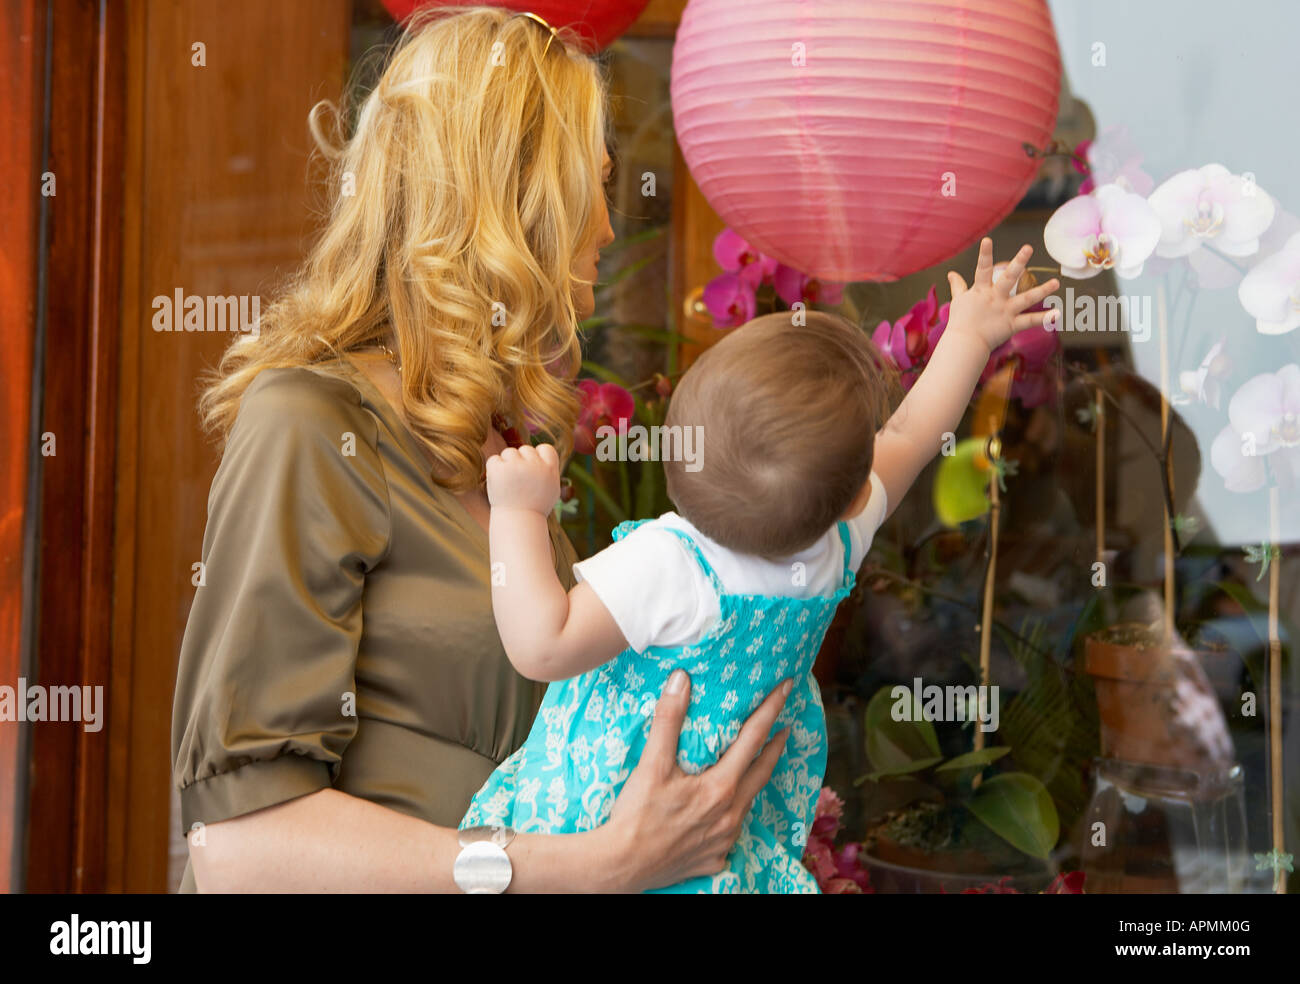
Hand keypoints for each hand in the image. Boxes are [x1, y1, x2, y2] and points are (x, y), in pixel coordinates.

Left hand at [484, 443, 559, 513]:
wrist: (518, 523)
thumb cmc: (535, 507)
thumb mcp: (550, 489)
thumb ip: (548, 469)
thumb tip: (540, 450)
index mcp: (550, 469)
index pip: (545, 448)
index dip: (538, 456)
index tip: (533, 470)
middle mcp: (535, 465)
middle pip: (525, 449)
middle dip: (521, 462)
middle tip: (519, 482)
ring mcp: (516, 466)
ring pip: (509, 452)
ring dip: (507, 464)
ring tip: (509, 484)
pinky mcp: (499, 470)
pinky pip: (494, 459)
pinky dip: (494, 469)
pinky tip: (499, 483)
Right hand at [599, 671, 792, 892]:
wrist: (621, 866)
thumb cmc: (636, 814)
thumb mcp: (652, 764)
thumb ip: (669, 720)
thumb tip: (681, 680)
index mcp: (720, 787)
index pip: (754, 739)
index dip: (771, 711)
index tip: (786, 689)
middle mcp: (731, 815)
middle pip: (762, 772)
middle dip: (775, 747)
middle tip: (785, 728)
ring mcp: (725, 841)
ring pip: (748, 803)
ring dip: (754, 780)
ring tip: (755, 765)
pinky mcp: (715, 859)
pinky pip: (731, 832)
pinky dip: (733, 814)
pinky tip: (725, 810)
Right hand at [946, 238, 1059, 352]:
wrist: (964, 344)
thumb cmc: (960, 321)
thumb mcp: (958, 300)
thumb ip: (958, 285)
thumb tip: (951, 273)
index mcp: (981, 290)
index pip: (982, 269)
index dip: (984, 255)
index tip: (987, 240)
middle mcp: (995, 298)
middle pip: (1008, 278)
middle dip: (1018, 262)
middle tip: (1028, 248)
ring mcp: (1005, 311)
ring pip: (1026, 298)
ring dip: (1042, 291)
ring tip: (1056, 282)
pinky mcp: (1012, 325)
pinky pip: (1030, 321)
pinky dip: (1044, 319)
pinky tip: (1057, 314)